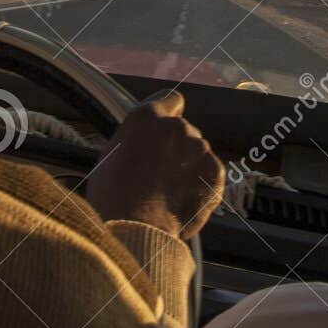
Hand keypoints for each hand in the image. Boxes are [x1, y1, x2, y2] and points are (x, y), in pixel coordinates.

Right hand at [84, 90, 223, 238]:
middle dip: (176, 147)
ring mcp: (198, 148)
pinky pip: (210, 174)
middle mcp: (177, 126)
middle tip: (161, 172)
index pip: (172, 100)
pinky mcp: (215, 172)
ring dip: (189, 166)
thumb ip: (135, 138)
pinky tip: (183, 200)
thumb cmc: (114, 194)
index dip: (169, 115)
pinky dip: (202, 185)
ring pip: (198, 153)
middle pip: (184, 131)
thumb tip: (142, 142)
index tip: (165, 130)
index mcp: (148, 116)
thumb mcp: (112, 154)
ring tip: (170, 192)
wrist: (134, 227)